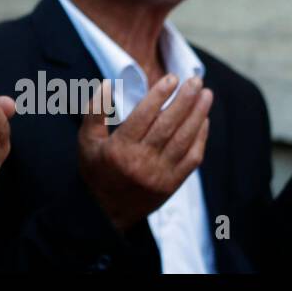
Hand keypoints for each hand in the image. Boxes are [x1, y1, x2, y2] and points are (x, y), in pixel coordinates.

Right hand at [77, 75, 211, 230]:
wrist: (106, 212)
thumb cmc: (96, 171)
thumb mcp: (86, 141)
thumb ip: (95, 112)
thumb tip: (106, 85)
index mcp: (120, 148)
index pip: (144, 116)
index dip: (160, 95)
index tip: (172, 77)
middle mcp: (141, 161)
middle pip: (168, 125)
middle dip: (185, 100)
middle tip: (196, 80)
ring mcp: (160, 174)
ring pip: (184, 140)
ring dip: (198, 115)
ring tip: (206, 94)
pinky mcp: (172, 184)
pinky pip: (192, 158)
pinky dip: (200, 138)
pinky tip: (204, 120)